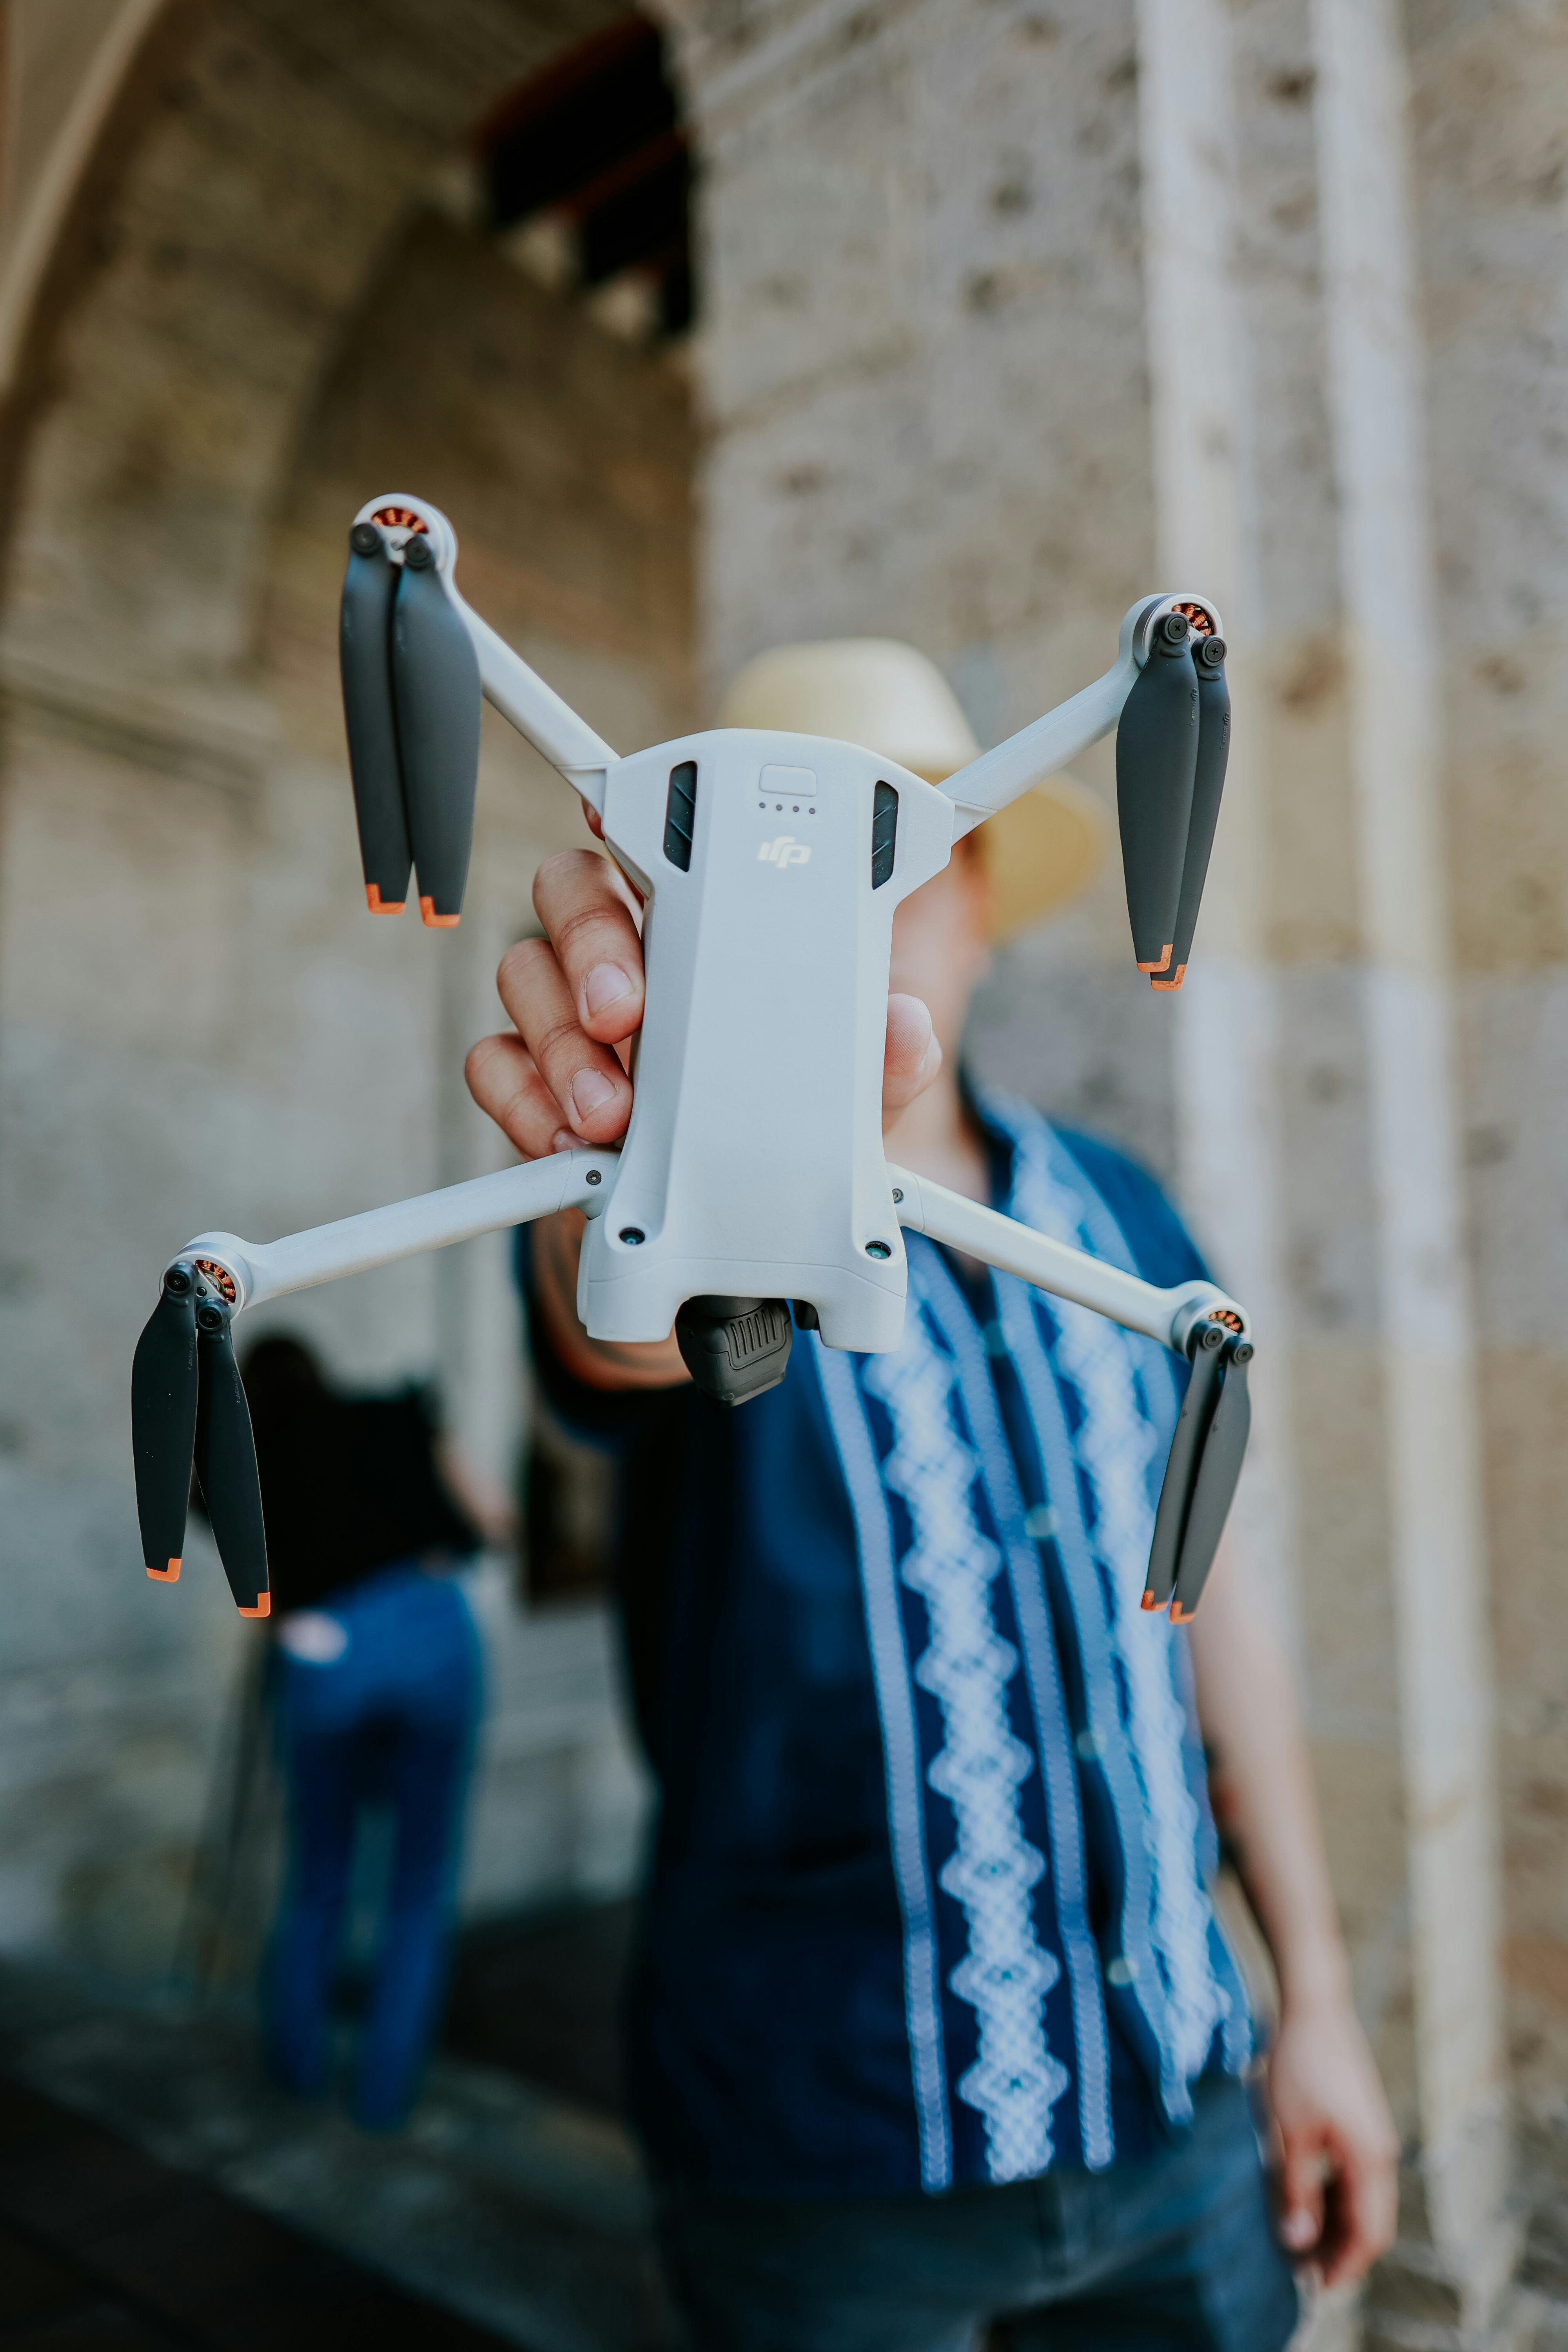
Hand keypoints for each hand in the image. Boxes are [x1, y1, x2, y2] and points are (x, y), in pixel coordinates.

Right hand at [465, 837, 941, 1157]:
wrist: (729, 1223)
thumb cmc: (781, 1125)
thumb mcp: (850, 1096)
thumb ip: (882, 1059)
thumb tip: (907, 1028)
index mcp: (699, 923)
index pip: (650, 843)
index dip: (621, 814)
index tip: (609, 812)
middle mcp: (625, 952)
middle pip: (571, 894)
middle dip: (592, 946)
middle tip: (625, 1014)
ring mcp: (569, 1014)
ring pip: (525, 976)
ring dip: (560, 1042)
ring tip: (610, 1110)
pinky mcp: (532, 1082)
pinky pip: (495, 1066)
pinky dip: (525, 1100)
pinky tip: (569, 1138)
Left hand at [1269, 1994, 1399, 2288]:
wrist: (1315, 2004)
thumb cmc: (1298, 2065)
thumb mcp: (1289, 2133)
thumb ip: (1296, 2190)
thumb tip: (1296, 2242)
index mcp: (1370, 2161)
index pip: (1367, 2234)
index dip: (1343, 2265)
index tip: (1314, 2286)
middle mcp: (1381, 2153)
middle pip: (1370, 2220)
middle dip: (1340, 2249)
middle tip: (1303, 2268)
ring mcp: (1374, 2135)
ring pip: (1363, 2197)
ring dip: (1337, 2221)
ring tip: (1299, 2236)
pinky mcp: (1362, 2120)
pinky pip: (1356, 2173)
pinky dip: (1336, 2193)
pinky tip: (1307, 2195)